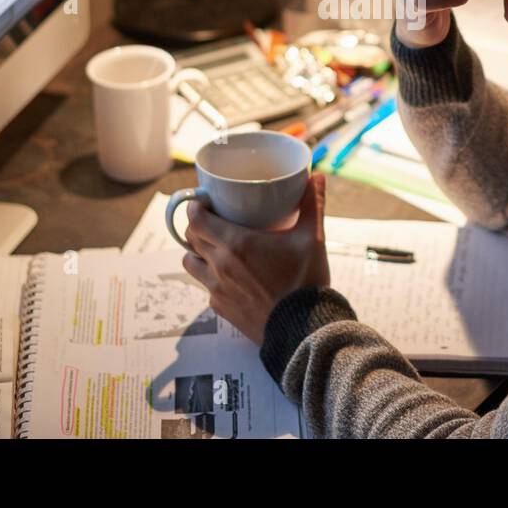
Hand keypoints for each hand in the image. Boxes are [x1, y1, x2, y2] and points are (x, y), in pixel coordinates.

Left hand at [181, 174, 330, 345]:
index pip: (195, 220)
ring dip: (198, 253)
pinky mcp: (221, 308)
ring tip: (217, 248)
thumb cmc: (306, 282)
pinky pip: (205, 286)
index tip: (205, 202)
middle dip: (198, 227)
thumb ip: (312, 205)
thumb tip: (317, 176)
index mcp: (236, 244)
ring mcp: (217, 289)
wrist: (302, 331)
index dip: (195, 208)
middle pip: (190, 239)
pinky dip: (211, 277)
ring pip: (191, 263)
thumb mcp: (312, 239)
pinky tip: (230, 275)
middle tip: (215, 220)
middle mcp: (220, 265)